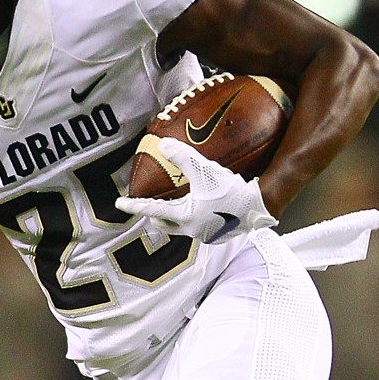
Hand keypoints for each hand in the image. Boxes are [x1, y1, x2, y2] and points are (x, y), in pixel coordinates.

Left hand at [116, 138, 275, 243]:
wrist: (259, 207)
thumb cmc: (231, 191)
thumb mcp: (205, 171)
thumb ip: (183, 157)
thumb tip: (164, 144)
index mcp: (184, 216)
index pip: (151, 210)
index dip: (134, 205)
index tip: (119, 204)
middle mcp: (191, 229)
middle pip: (164, 224)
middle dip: (153, 216)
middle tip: (148, 206)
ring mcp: (205, 235)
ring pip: (181, 227)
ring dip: (174, 217)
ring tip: (175, 205)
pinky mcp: (218, 235)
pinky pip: (198, 228)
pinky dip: (192, 219)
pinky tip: (200, 209)